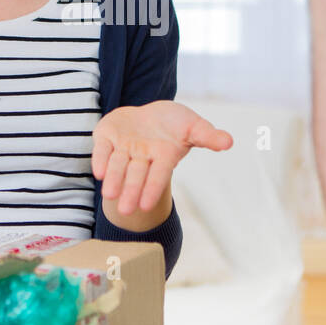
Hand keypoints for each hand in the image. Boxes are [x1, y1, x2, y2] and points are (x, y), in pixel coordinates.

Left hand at [91, 100, 232, 216]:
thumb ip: (207, 136)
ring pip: (117, 165)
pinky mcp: (107, 136)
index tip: (145, 206)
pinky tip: (97, 171)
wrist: (150, 113)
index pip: (158, 174)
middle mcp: (141, 156)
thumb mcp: (193, 126)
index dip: (152, 188)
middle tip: (124, 211)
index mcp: (163, 156)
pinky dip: (99, 159)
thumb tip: (228, 142)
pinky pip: (101, 148)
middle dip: (130, 190)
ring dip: (113, 179)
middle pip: (135, 175)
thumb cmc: (174, 124)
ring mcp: (123, 147)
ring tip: (109, 194)